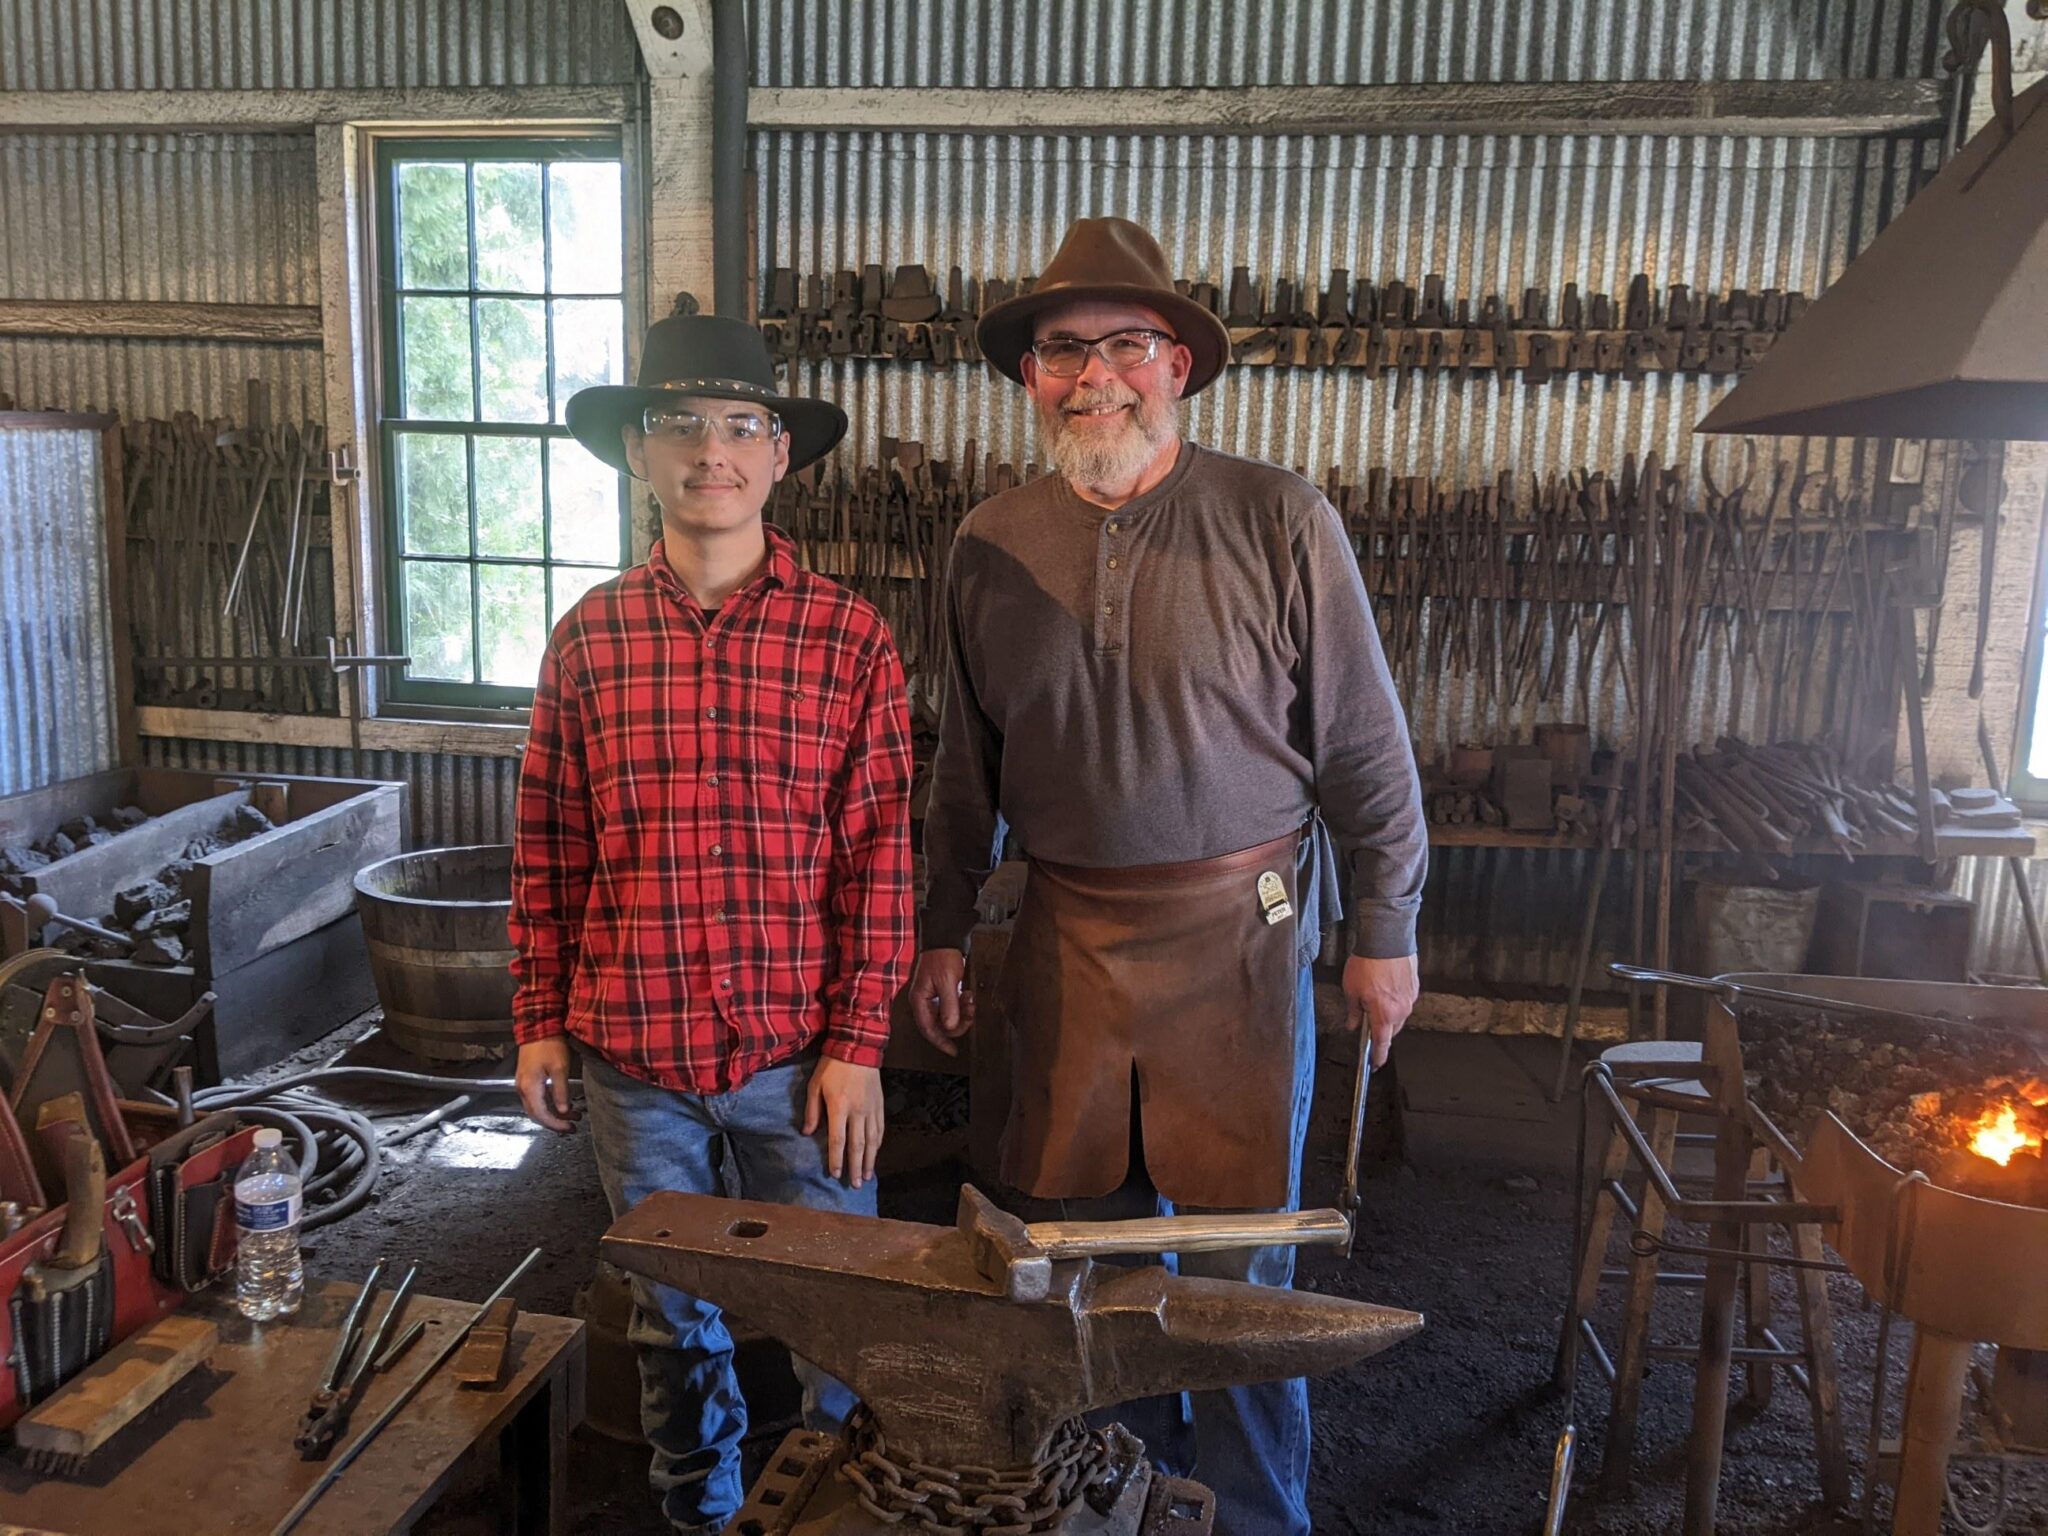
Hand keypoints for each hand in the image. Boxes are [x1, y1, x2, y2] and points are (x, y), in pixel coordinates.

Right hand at [515, 1036, 578, 1132]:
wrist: (538, 1027)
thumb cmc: (549, 1045)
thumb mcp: (560, 1068)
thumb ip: (561, 1091)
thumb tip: (563, 1111)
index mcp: (530, 1087)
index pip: (541, 1115)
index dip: (555, 1124)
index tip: (569, 1127)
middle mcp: (523, 1088)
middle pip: (537, 1114)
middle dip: (554, 1122)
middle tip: (571, 1125)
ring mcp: (523, 1083)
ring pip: (536, 1107)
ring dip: (553, 1113)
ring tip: (572, 1115)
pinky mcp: (527, 1078)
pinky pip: (536, 1098)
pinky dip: (549, 1104)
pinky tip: (562, 1103)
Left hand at [805, 1058, 883, 1187]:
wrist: (858, 1048)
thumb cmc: (832, 1067)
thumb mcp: (815, 1085)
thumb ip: (812, 1111)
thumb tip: (808, 1133)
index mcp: (839, 1107)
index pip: (838, 1140)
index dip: (836, 1159)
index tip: (835, 1174)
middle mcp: (858, 1111)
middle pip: (857, 1145)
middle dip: (855, 1166)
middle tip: (855, 1184)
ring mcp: (871, 1109)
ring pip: (872, 1140)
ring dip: (869, 1160)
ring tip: (867, 1176)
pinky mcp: (880, 1105)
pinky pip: (880, 1128)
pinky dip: (878, 1143)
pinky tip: (875, 1153)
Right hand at [905, 948, 974, 1055]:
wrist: (945, 938)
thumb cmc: (942, 956)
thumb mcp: (948, 982)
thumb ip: (949, 1006)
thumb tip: (950, 1027)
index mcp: (919, 1001)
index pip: (929, 1029)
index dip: (941, 1042)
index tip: (953, 1051)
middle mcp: (923, 1002)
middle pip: (940, 1025)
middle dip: (958, 1022)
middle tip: (970, 1013)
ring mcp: (931, 998)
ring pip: (948, 1017)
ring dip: (962, 1012)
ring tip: (969, 1000)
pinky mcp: (940, 993)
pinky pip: (951, 1007)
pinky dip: (961, 1005)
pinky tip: (967, 995)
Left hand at [1345, 953, 1419, 1068]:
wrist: (1386, 940)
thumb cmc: (1368, 963)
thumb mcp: (1351, 990)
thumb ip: (1353, 1012)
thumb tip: (1353, 1024)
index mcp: (1384, 1015)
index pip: (1382, 1044)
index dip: (1378, 1056)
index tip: (1376, 1064)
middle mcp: (1401, 1010)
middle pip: (1391, 1030)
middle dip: (1380, 1029)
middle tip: (1366, 1017)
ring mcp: (1409, 998)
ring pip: (1399, 1016)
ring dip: (1387, 1013)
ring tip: (1374, 997)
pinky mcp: (1414, 987)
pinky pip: (1404, 1001)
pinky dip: (1394, 1000)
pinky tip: (1384, 988)